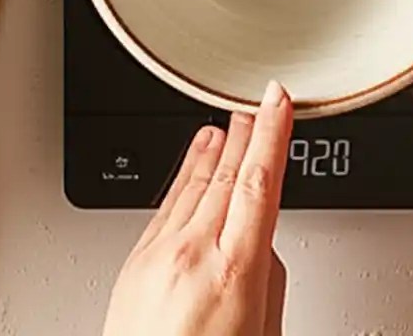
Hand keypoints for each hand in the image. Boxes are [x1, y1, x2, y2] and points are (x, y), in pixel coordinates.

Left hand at [102, 82, 293, 335]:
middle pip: (224, 177)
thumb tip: (263, 245)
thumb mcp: (264, 333)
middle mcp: (190, 254)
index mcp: (234, 270)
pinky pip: (164, 210)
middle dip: (245, 135)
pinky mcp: (133, 265)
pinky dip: (182, 182)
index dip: (272, 134)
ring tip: (225, 125)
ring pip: (191, 188)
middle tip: (257, 103)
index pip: (259, 183)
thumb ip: (268, 283)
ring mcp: (156, 257)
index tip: (279, 101)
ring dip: (211, 152)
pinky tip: (189, 171)